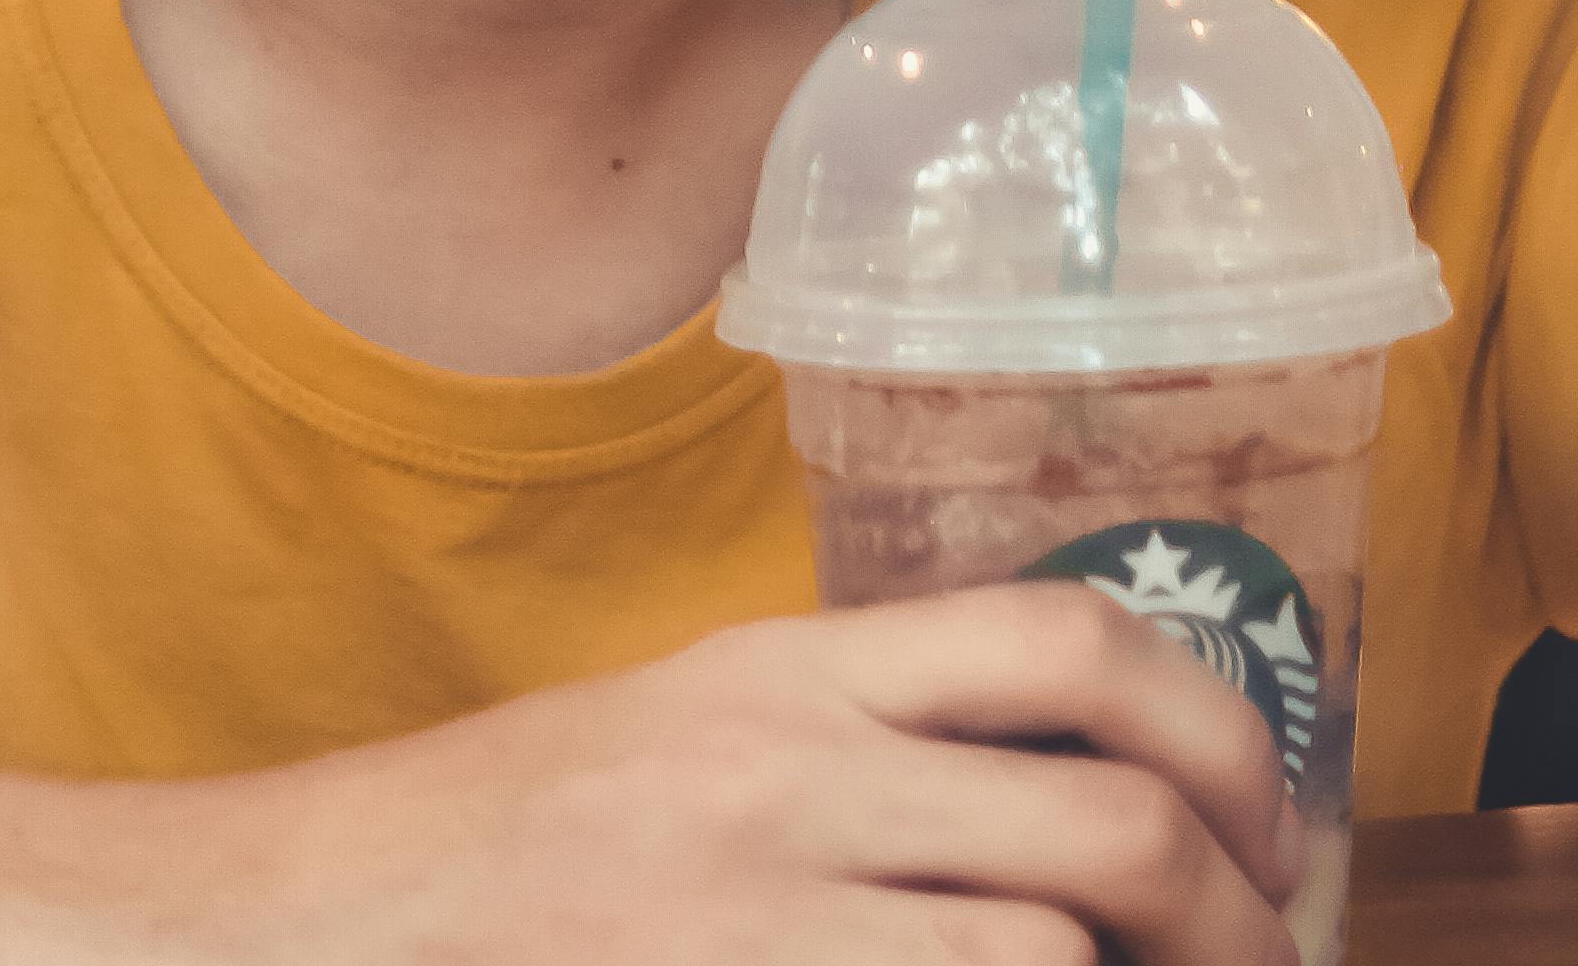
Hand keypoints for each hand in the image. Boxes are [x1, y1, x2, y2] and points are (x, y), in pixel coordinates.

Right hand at [138, 587, 1307, 965]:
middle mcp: (787, 779)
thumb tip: (1052, 804)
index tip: (1266, 818)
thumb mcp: (679, 742)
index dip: (1212, 728)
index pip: (1063, 644)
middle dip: (1230, 911)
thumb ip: (850, 751)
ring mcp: (761, 917)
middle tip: (1261, 962)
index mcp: (782, 675)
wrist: (311, 931)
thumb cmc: (497, 855)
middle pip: (1103, 818)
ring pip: (1047, 957)